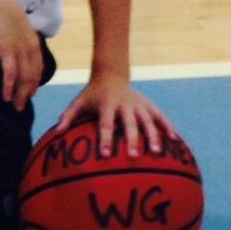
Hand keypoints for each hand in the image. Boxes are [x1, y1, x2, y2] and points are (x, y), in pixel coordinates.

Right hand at [0, 0, 42, 109]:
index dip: (36, 81)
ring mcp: (20, 51)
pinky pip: (10, 74)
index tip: (31, 91)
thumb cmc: (2, 12)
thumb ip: (18, 39)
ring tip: (16, 105)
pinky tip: (6, 96)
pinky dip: (9, 87)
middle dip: (28, 92)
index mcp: (34, 42)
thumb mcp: (16, 27)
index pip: (38, 67)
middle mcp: (30, 49)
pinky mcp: (7, 52)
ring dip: (20, 94)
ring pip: (24, 78)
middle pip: (33, 76)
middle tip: (23, 104)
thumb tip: (13, 47)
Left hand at [54, 74, 174, 157]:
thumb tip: (56, 133)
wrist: (111, 73)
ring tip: (156, 152)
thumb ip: (68, 116)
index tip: (106, 155)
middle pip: (129, 123)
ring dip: (153, 136)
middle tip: (133, 156)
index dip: (106, 139)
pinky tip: (174, 140)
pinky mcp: (148, 104)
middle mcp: (125, 104)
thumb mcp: (78, 102)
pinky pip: (159, 116)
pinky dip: (167, 127)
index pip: (106, 124)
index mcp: (107, 105)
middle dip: (132, 139)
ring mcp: (138, 104)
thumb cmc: (92, 94)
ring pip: (147, 120)